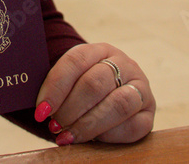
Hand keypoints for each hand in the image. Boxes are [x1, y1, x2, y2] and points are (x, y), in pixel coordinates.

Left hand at [34, 43, 153, 145]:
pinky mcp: (149, 113)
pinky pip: (133, 126)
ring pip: (118, 104)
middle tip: (55, 125)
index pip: (75, 61)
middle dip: (70, 108)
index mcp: (99, 50)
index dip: (56, 87)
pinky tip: (93, 139)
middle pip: (95, 83)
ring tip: (68, 136)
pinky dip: (109, 135)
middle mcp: (124, 64)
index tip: (41, 111)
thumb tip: (39, 108)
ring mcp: (140, 87)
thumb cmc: (81, 89)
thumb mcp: (70, 79)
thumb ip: (55, 87)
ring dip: (89, 124)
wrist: (112, 96)